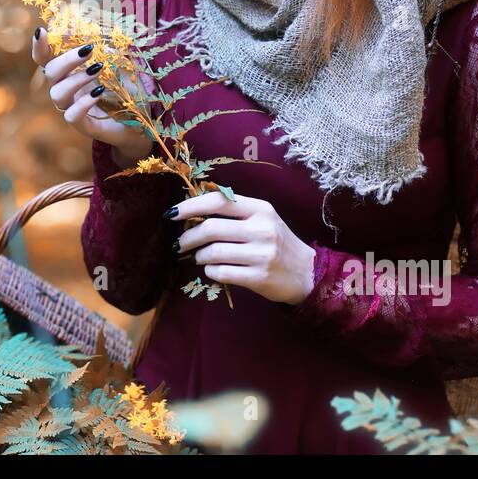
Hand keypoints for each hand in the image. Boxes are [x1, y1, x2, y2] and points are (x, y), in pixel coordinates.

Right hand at [30, 28, 154, 165]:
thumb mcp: (121, 65)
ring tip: (97, 69)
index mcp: (70, 72)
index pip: (45, 58)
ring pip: (57, 94)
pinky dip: (82, 103)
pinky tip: (98, 93)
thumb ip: (110, 50)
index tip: (42, 31)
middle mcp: (66, 89)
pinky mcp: (83, 126)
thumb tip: (105, 33)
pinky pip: (71, 116)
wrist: (140, 122)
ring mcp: (72, 108)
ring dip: (75, 79)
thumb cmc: (127, 89)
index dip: (40, 46)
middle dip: (66, 59)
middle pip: (50, 72)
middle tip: (89, 50)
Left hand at [169, 191, 316, 305]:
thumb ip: (234, 211)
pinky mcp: (258, 277)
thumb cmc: (277, 242)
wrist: (306, 272)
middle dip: (188, 237)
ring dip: (199, 256)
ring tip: (199, 257)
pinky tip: (212, 270)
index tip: (171, 214)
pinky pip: (221, 272)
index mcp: (260, 208)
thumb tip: (192, 209)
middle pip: (211, 228)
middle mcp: (261, 228)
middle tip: (179, 244)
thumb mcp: (262, 218)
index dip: (190, 207)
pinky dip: (210, 271)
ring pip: (213, 252)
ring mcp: (261, 254)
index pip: (218, 201)